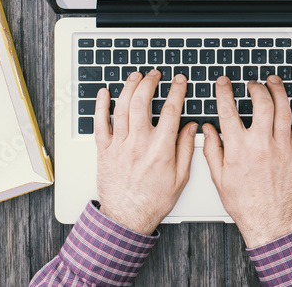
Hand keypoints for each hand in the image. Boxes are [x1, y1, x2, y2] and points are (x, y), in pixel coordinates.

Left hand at [94, 70, 196, 233]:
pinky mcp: (104, 150)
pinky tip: (105, 93)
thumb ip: (185, 149)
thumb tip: (191, 127)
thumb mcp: (180, 178)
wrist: (127, 218)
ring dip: (129, 87)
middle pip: (143, 102)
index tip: (179, 81)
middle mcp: (139, 143)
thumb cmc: (153, 201)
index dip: (177, 91)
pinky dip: (101, 106)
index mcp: (160, 149)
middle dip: (150, 82)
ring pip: (122, 108)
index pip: (171, 110)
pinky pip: (100, 123)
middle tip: (155, 74)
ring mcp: (119, 145)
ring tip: (135, 76)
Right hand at [202, 76, 291, 246]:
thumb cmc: (244, 203)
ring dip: (278, 90)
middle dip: (255, 87)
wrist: (268, 220)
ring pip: (283, 109)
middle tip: (252, 83)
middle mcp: (261, 145)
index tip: (223, 83)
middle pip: (261, 103)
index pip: (228, 111)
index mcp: (238, 148)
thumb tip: (207, 129)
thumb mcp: (219, 177)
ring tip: (273, 81)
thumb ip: (212, 149)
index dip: (224, 92)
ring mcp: (282, 148)